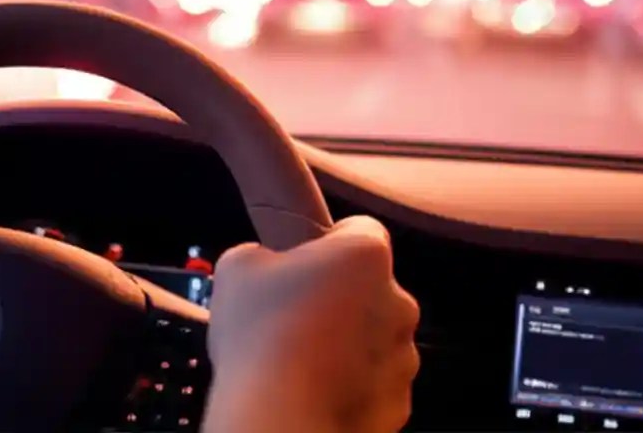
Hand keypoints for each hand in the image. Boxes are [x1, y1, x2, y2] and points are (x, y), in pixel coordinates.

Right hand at [204, 216, 419, 432]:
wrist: (280, 420)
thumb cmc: (261, 336)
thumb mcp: (238, 268)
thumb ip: (262, 255)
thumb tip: (266, 264)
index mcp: (365, 255)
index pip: (360, 229)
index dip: (330, 242)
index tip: (303, 262)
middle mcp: (398, 301)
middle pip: (371, 288)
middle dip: (340, 298)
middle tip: (296, 316)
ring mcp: (404, 356)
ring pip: (376, 338)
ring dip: (348, 343)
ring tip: (302, 361)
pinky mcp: (400, 401)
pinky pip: (376, 382)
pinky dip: (354, 385)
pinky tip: (317, 391)